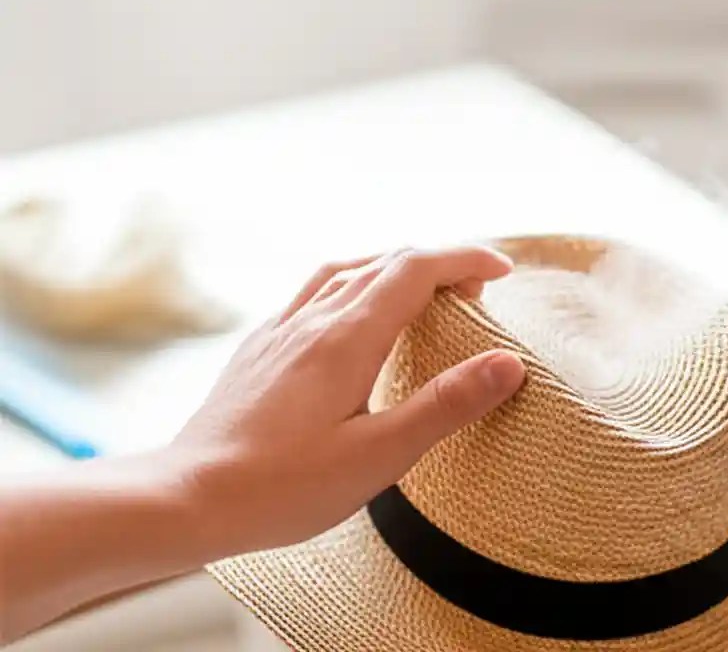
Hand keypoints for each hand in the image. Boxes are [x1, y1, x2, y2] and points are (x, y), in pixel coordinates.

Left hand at [169, 246, 526, 555]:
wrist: (186, 499)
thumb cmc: (283, 488)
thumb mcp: (379, 456)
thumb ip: (445, 405)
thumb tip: (508, 363)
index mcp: (347, 338)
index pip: (416, 270)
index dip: (465, 261)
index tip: (503, 272)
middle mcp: (312, 321)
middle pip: (384, 263)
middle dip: (439, 265)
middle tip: (477, 294)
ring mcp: (279, 332)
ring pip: (346, 272)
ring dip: (393, 269)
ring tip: (422, 293)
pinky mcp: (258, 350)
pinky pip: (312, 294)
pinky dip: (352, 286)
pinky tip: (350, 317)